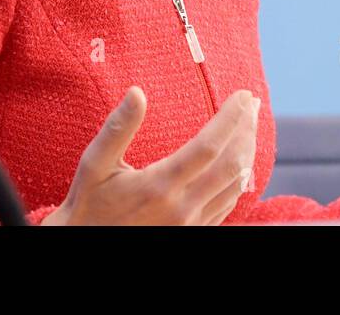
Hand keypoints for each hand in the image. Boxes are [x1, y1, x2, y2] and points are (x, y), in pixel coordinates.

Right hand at [41, 86, 258, 224]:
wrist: (86, 247)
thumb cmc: (88, 205)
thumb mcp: (94, 164)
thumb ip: (117, 128)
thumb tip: (137, 92)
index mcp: (159, 185)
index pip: (209, 145)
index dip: (231, 117)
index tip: (243, 95)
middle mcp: (182, 207)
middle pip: (232, 164)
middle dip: (247, 130)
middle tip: (253, 103)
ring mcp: (191, 224)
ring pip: (236, 185)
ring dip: (247, 152)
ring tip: (250, 126)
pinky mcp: (194, 234)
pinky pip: (228, 204)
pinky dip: (239, 177)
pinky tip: (237, 161)